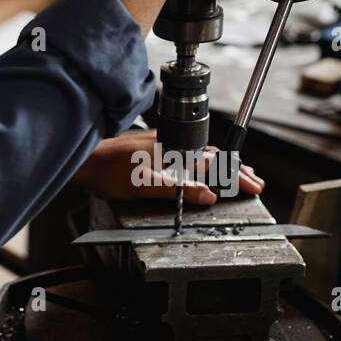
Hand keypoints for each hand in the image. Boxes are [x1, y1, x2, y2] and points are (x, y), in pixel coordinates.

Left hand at [69, 130, 264, 204]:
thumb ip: (178, 189)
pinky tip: (207, 168)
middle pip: (214, 156)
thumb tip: (208, 195)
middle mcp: (172, 144)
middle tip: (255, 183)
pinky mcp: (157, 148)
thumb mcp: (144, 185)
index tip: (254, 186)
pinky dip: (206, 162)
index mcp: (174, 151)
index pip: (214, 164)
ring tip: (240, 175)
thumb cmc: (108, 172)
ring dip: (224, 165)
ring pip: (203, 154)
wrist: (85, 160)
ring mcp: (165, 145)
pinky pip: (190, 154)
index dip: (237, 176)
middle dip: (237, 170)